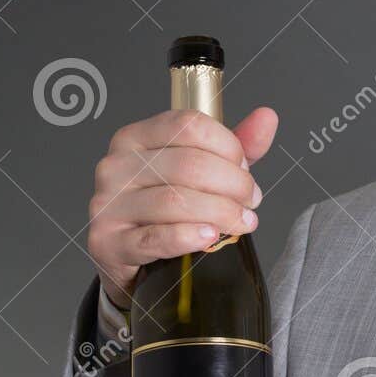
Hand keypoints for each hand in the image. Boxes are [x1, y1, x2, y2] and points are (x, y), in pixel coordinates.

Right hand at [87, 106, 277, 307]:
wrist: (128, 258)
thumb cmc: (164, 210)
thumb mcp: (200, 172)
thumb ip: (235, 146)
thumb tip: (267, 118)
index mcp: (136, 137)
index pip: (189, 126)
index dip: (229, 147)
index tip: (246, 169)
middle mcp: (116, 166)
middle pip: (189, 164)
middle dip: (233, 184)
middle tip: (250, 202)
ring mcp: (109, 204)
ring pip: (176, 200)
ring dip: (221, 213)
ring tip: (240, 222)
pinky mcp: (109, 242)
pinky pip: (155, 237)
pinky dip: (189, 236)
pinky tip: (210, 237)